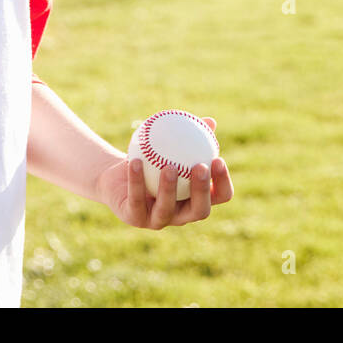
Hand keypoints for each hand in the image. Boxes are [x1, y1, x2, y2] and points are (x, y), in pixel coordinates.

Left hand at [95, 118, 233, 228]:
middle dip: (202, 190)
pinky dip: (136, 181)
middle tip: (200, 166)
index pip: (220, 196)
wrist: (119, 177)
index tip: (217, 158)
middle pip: (200, 210)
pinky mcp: (135, 218)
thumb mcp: (171, 146)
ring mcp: (158, 220)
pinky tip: (136, 161)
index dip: (223, 182)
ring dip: (169, 188)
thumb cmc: (153, 161)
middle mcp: (181, 215)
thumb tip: (210, 122)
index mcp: (196, 199)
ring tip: (169, 167)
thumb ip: (191, 136)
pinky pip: (136, 199)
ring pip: (166, 209)